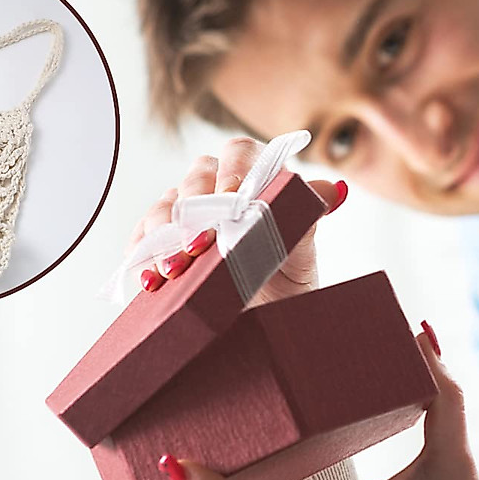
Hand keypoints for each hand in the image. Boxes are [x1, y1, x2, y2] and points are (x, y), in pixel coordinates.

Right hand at [125, 135, 347, 305]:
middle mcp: (219, 191)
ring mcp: (188, 215)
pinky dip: (143, 254)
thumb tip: (335, 191)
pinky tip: (151, 278)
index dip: (232, 170)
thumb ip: (307, 221)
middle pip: (197, 175)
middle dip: (195, 209)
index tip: (230, 200)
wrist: (262, 327)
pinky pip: (144, 237)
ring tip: (175, 269)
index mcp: (257, 181)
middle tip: (200, 245)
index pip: (240, 152)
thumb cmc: (285, 288)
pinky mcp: (162, 242)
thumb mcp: (301, 259)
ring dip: (166, 234)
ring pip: (166, 205)